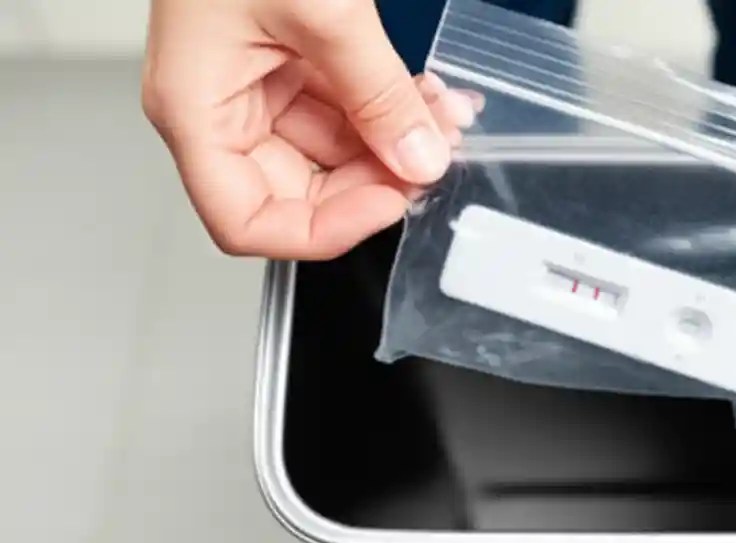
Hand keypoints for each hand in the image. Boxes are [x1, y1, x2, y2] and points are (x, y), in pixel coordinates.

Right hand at [142, 0, 480, 259]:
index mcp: (195, 107)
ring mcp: (253, 84)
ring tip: (443, 117)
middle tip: (431, 158)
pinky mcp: (287, 60)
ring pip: (331, 151)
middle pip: (299, 190)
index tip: (388, 202)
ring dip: (393, 142)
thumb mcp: (324, 10)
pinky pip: (341, 108)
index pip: (247, 221)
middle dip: (375, 179)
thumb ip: (379, 95)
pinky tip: (428, 97)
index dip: (323, 230)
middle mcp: (218, 106)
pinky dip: (387, 108)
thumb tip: (422, 159)